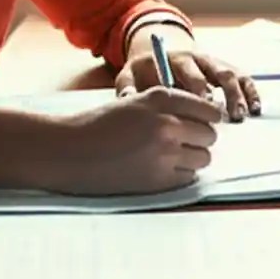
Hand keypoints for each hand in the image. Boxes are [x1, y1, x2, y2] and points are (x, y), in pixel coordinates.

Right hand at [50, 87, 222, 194]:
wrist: (69, 150)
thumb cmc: (96, 124)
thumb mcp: (134, 103)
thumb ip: (165, 107)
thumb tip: (199, 119)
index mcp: (161, 99)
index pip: (207, 109)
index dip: (207, 118)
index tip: (201, 124)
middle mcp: (168, 123)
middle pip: (210, 135)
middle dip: (199, 139)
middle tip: (183, 143)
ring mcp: (166, 153)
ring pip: (204, 157)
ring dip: (192, 158)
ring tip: (170, 158)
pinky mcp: (159, 179)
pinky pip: (189, 177)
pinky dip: (180, 175)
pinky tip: (161, 170)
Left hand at [116, 25, 261, 121]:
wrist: (161, 48)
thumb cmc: (145, 70)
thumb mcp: (130, 73)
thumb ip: (126, 85)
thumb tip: (127, 98)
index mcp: (171, 59)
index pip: (183, 72)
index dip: (192, 88)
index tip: (196, 108)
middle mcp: (195, 58)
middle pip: (210, 72)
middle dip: (216, 92)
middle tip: (220, 115)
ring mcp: (212, 63)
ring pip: (229, 74)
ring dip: (236, 94)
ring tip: (240, 115)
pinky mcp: (226, 69)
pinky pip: (242, 77)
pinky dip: (250, 92)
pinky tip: (256, 109)